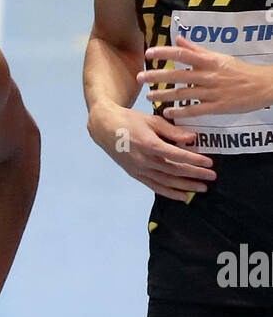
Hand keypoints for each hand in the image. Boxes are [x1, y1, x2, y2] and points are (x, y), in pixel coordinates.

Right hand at [88, 102, 215, 202]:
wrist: (105, 128)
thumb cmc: (130, 120)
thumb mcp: (152, 120)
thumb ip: (172, 130)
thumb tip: (192, 137)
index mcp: (150, 145)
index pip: (178, 155)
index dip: (195, 160)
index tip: (209, 163)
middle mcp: (145, 161)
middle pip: (175, 171)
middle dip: (195, 175)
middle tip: (212, 178)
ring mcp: (140, 170)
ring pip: (167, 182)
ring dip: (186, 187)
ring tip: (202, 189)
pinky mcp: (136, 175)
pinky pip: (155, 187)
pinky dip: (170, 193)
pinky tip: (183, 197)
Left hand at [138, 36, 272, 116]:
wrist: (262, 86)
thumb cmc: (239, 70)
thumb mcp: (220, 57)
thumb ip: (198, 50)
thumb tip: (180, 39)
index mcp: (210, 61)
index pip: (183, 54)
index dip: (165, 52)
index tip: (149, 53)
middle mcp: (209, 75)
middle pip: (178, 74)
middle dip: (157, 76)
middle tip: (140, 77)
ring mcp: (213, 92)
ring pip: (183, 93)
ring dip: (164, 95)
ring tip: (149, 96)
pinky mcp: (217, 107)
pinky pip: (195, 110)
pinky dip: (180, 112)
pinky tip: (167, 112)